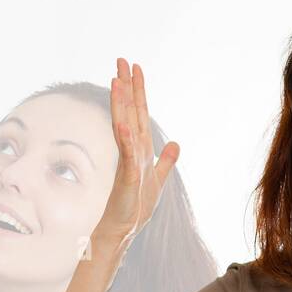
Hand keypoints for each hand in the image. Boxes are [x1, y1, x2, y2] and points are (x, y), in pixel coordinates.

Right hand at [94, 57, 179, 251]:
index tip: (135, 68)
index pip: (138, 113)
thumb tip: (176, 144)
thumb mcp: (158, 180)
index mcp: (140, 148)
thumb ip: (166, 161)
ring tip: (116, 80)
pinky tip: (123, 122)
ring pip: (124, 126)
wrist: (121, 231)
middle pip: (129, 112)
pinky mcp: (127, 177)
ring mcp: (128, 162)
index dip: (138, 91)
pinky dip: (125, 137)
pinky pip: (127, 154)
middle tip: (121, 60)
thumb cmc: (135, 208)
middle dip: (126, 87)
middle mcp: (132, 150)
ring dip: (120, 103)